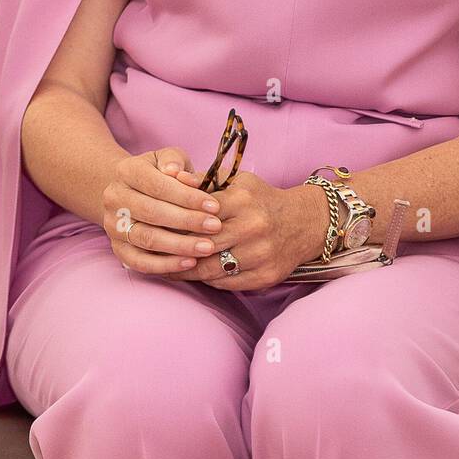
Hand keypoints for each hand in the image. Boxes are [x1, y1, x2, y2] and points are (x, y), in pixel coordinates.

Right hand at [102, 145, 224, 275]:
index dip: (187, 197)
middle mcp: (114, 198)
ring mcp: (113, 225)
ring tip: (207, 247)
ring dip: (180, 246)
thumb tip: (189, 179)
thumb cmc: (158, 174)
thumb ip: (177, 163)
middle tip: (215, 227)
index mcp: (127, 170)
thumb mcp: (168, 159)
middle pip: (152, 212)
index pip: (158, 185)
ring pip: (147, 239)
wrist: (130, 191)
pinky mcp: (118, 249)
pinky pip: (140, 262)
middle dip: (187, 221)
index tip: (214, 206)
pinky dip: (165, 265)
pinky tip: (189, 262)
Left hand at [164, 170, 330, 290]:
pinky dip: (208, 281)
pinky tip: (196, 276)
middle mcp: (253, 227)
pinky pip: (227, 283)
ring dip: (187, 271)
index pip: (198, 214)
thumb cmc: (261, 200)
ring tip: (168, 268)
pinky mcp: (266, 275)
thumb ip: (204, 181)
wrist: (304, 222)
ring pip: (211, 269)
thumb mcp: (238, 183)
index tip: (157, 226)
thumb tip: (171, 175)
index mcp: (242, 200)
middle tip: (154, 252)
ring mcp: (261, 254)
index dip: (176, 222)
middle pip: (202, 244)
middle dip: (176, 250)